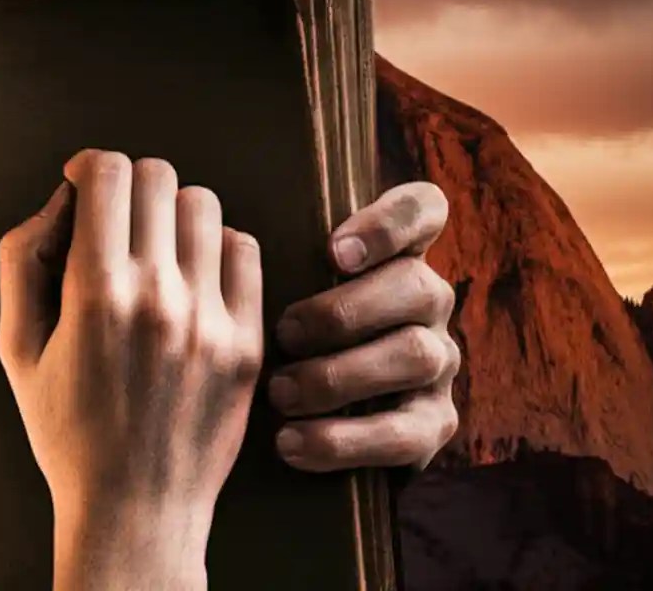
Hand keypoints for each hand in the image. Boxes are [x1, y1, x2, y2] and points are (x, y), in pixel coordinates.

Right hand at [0, 150, 263, 590]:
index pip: (107, 172)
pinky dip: (218, 247)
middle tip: (116, 219)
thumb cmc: (65, 431)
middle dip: (128, 185)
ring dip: (174, 212)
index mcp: (95, 293)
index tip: (82, 185)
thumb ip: (23, 261)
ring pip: (204, 205)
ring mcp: (210, 318)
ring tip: (158, 247)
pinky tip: (196, 275)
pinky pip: (246, 249)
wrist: (135, 509)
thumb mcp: (15, 349)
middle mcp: (158, 296)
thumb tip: (60, 199)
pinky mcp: (248, 340)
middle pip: (157, 176)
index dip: (88, 165)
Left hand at [268, 181, 459, 472]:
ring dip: (340, 375)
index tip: (334, 251)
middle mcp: (427, 305)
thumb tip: (214, 229)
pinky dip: (344, 439)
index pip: (423, 210)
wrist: (284, 437)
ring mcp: (438, 364)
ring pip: (415, 354)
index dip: (390, 222)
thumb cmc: (273, 343)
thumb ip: (270, 263)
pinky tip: (292, 443)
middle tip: (284, 333)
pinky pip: (404, 432)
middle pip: (419, 285)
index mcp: (395, 257)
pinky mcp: (433, 426)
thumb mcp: (277, 295)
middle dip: (346, 311)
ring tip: (279, 393)